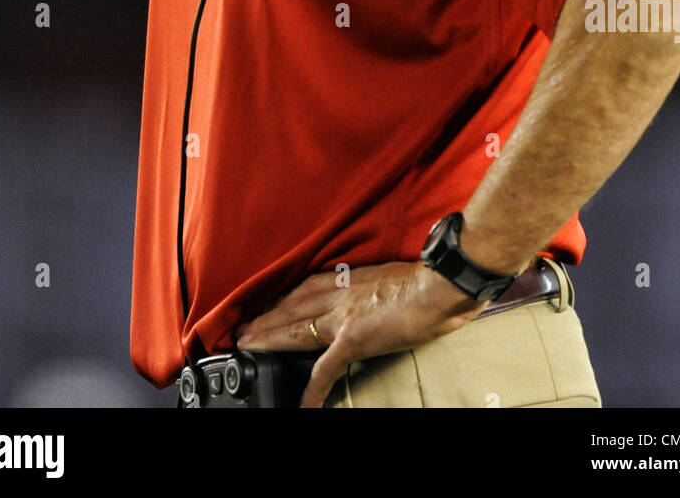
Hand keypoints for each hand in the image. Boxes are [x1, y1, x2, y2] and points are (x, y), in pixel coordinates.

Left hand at [233, 260, 483, 407]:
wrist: (437, 286)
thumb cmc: (426, 280)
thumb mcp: (393, 276)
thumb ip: (376, 287)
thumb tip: (378, 298)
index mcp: (350, 280)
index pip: (307, 287)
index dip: (284, 298)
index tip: (267, 304)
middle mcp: (340, 295)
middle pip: (292, 307)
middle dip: (266, 318)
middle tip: (242, 329)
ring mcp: (343, 317)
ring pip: (295, 330)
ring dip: (268, 338)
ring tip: (246, 347)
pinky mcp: (352, 339)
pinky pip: (325, 370)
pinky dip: (312, 390)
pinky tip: (303, 405)